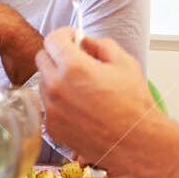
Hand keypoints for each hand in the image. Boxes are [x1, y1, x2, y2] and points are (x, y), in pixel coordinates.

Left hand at [32, 28, 155, 161]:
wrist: (135, 143)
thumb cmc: (134, 105)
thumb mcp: (125, 64)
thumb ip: (101, 45)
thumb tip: (85, 42)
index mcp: (74, 67)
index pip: (53, 39)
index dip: (64, 34)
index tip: (72, 38)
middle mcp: (56, 87)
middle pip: (43, 58)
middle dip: (58, 54)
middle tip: (76, 60)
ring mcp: (51, 109)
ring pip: (44, 82)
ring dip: (57, 78)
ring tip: (81, 87)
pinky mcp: (51, 126)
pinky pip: (47, 104)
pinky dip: (58, 100)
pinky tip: (79, 105)